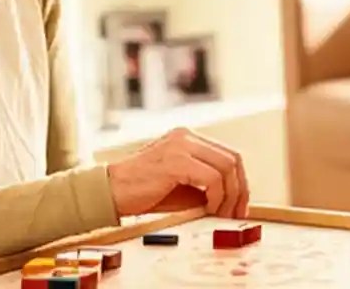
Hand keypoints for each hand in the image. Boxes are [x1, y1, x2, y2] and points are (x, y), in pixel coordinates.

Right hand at [107, 127, 248, 218]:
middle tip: (237, 212)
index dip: (239, 181)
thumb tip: (232, 199)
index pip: (227, 155)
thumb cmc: (141, 192)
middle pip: (232, 159)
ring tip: (223, 214)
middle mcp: (186, 136)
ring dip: (230, 195)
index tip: (239, 204)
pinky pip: (212, 178)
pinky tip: (209, 208)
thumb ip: (204, 184)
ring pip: (227, 167)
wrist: (109, 192)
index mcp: (187, 138)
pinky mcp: (176, 160)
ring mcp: (181, 145)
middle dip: (240, 189)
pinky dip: (217, 196)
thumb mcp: (180, 184)